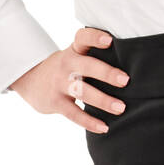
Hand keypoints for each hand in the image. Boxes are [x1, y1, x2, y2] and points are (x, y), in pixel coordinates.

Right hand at [9, 27, 129, 132]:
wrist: (30, 80)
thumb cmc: (66, 67)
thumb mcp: (75, 54)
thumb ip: (95, 55)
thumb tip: (133, 63)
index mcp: (74, 49)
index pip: (83, 37)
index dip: (95, 37)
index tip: (110, 40)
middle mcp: (67, 64)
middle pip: (87, 66)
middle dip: (107, 73)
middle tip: (126, 80)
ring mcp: (59, 83)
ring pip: (83, 91)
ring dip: (103, 100)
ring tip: (121, 108)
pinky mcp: (55, 102)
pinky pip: (74, 114)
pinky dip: (89, 122)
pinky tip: (104, 127)